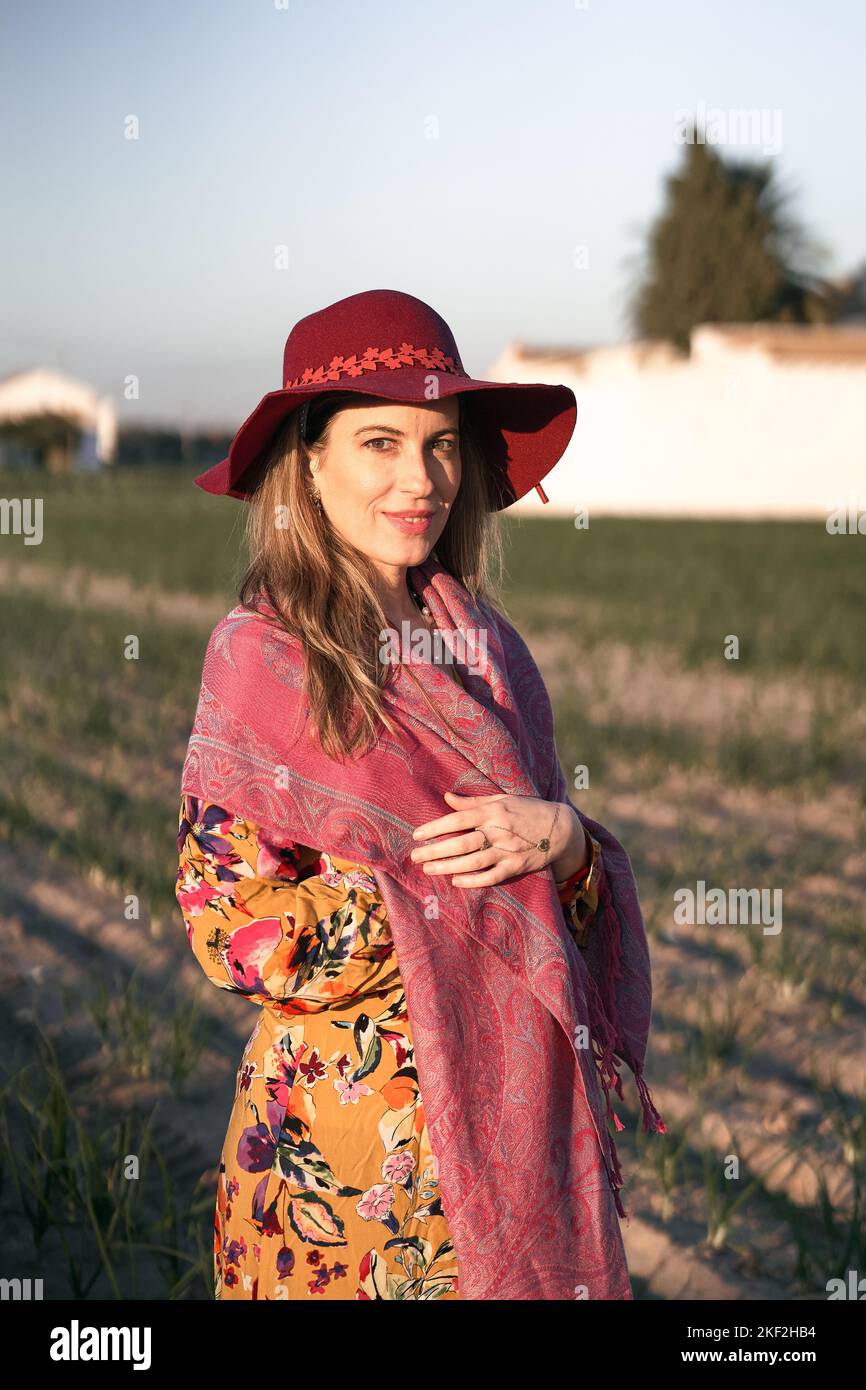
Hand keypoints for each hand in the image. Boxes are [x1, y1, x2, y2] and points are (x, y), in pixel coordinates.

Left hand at [410, 791, 588, 887]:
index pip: (458, 820)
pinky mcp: (517, 866)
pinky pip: (492, 877)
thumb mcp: (501, 799)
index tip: (417, 835)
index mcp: (493, 811)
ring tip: (429, 869)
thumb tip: (446, 797)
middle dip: (435, 851)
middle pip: (461, 844)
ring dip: (448, 867)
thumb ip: (473, 802)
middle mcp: (498, 831)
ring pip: (473, 862)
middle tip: (415, 857)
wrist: (561, 827)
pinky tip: (456, 881)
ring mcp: (508, 850)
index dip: (435, 828)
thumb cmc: (527, 810)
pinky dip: (473, 881)